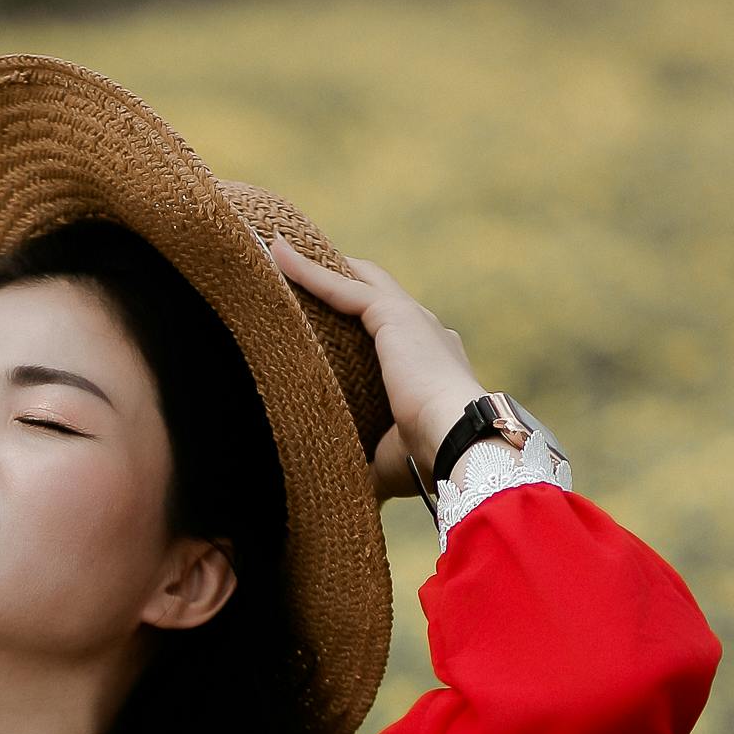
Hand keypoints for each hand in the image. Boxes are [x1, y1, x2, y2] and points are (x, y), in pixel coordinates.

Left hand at [266, 237, 485, 503]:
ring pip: (356, 281)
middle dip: (339, 278)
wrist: (459, 443)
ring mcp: (412, 319)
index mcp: (430, 365)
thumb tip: (334, 483)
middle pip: (374, 292)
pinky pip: (342, 287)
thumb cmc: (430, 460)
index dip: (360, 319)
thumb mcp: (388, 459)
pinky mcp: (394, 315)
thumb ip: (362, 460)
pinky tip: (276, 255)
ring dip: (316, 266)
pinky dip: (308, 271)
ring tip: (275, 250)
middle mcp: (426, 332)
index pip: (390, 333)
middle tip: (296, 266)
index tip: (328, 317)